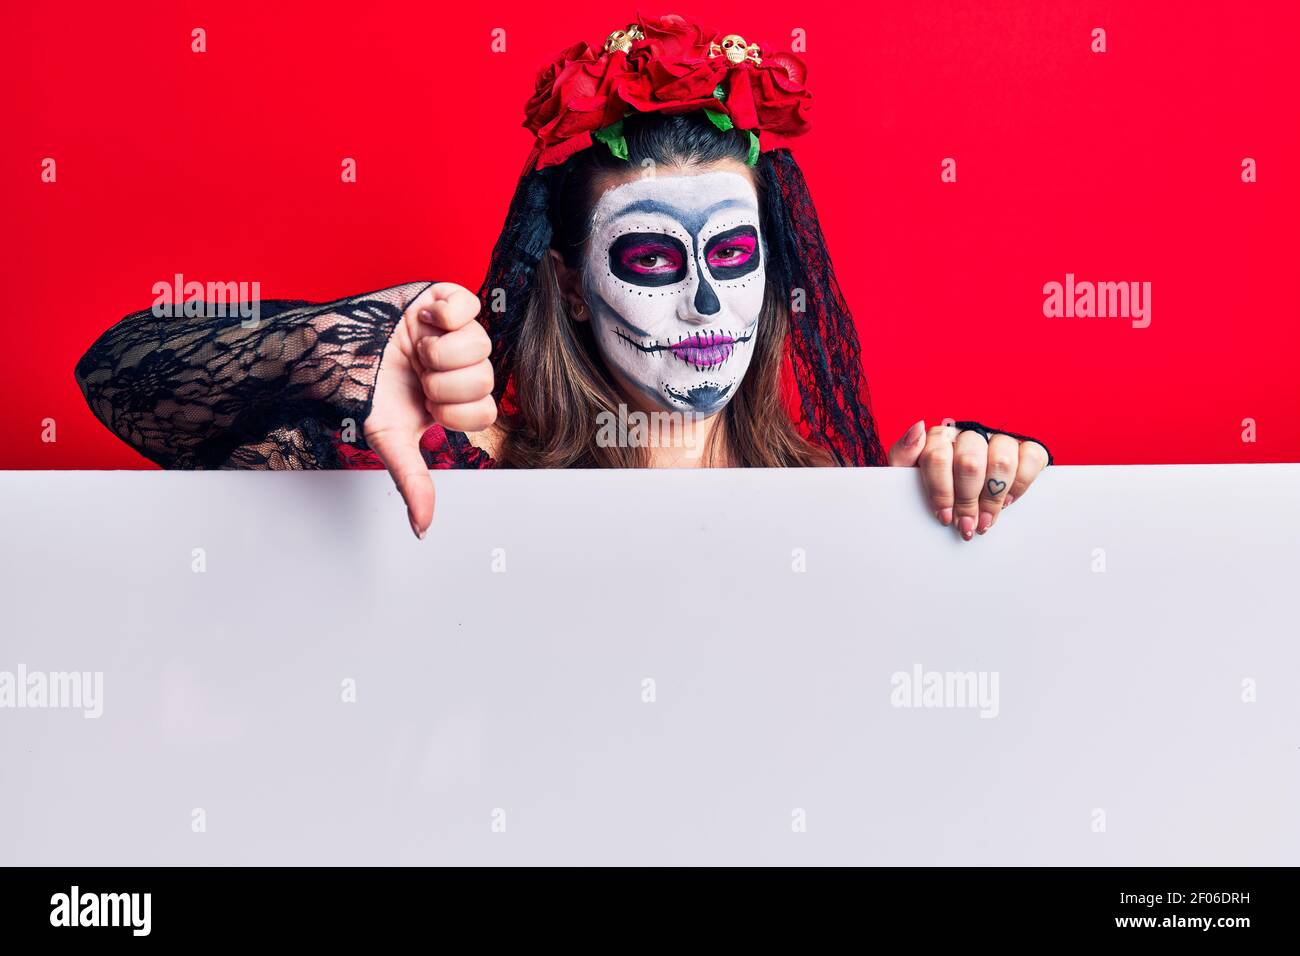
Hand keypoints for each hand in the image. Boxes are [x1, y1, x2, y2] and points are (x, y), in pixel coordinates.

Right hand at [365, 282, 495, 538]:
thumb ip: (413, 481)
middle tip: (418, 378)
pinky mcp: (449, 298)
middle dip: (442, 383)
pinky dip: (445, 315)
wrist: (334, 350)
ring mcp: (460, 330)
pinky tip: (424, 321)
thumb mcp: (390, 440)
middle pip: (486, 379)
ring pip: (481, 344)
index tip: (427, 406)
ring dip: (439, 351)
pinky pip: (469, 303)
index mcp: (460, 398)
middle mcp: (466, 365)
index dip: (455, 411)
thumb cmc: (367, 393)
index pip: (488, 411)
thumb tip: (422, 528)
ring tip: (416, 351)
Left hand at [887, 420, 1049, 540]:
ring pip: (1001, 459)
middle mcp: (970, 434)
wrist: (958, 500)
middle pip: (970, 462)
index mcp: (940, 437)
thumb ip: (904, 453)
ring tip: (985, 521)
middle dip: (967, 500)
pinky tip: (1007, 502)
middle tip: (966, 524)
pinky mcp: (1025, 449)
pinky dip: (1020, 483)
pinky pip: (1031, 456)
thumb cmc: (933, 487)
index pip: (938, 457)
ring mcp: (998, 440)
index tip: (944, 516)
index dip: (941, 491)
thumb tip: (918, 428)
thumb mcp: (909, 475)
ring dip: (993, 497)